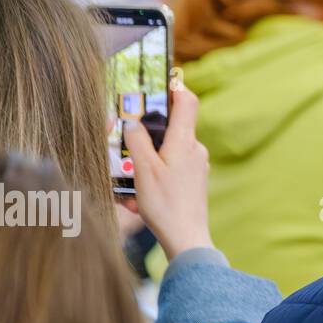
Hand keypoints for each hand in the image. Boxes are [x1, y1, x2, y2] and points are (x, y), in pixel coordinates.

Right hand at [122, 86, 213, 260]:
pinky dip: (152, 181)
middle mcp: (195, 150)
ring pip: (166, 154)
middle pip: (171, 129)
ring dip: (145, 166)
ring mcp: (197, 166)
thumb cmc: (165, 204)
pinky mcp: (194, 181)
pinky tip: (138, 202)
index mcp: (185, 141)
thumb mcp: (143, 170)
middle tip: (125, 153)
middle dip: (146, 139)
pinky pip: (170, 172)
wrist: (186, 238)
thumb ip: (137, 142)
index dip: (175, 88)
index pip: (187, 102)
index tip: (161, 83)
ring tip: (130, 189)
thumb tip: (133, 121)